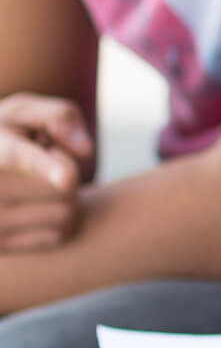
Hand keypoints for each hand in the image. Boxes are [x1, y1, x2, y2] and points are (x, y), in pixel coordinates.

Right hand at [0, 93, 93, 250]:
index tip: (67, 179)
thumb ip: (59, 116)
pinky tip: (33, 207)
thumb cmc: (4, 136)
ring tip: (37, 184)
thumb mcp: (23, 112)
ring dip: (66, 197)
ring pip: (67, 213)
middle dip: (69, 171)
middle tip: (44, 164)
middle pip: (67, 186)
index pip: (19, 158)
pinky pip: (58, 235)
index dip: (45, 167)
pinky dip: (57, 221)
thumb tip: (85, 151)